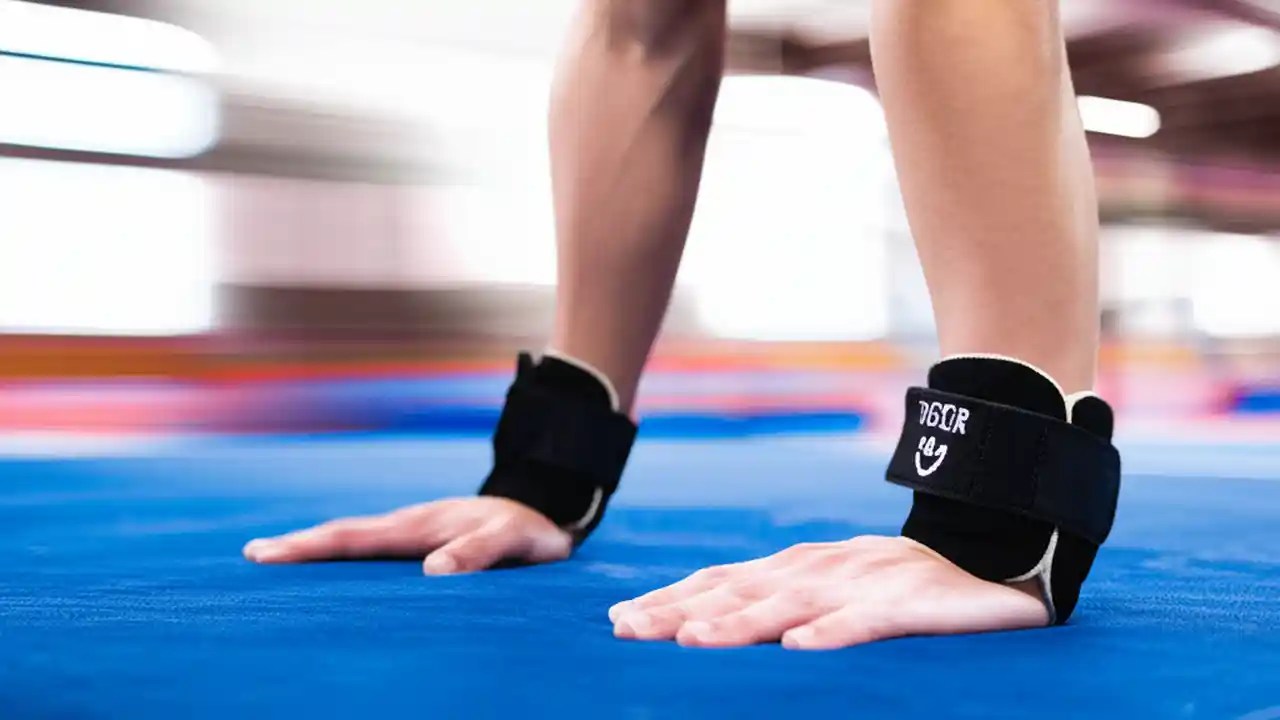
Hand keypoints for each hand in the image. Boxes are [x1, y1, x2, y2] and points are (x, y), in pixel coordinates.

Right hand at [242, 497, 572, 574]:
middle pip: (344, 534)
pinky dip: (345, 551)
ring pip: (356, 538)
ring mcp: (416, 529)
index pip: (355, 538)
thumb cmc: (530, 528)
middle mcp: (411, 525)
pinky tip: (335, 565)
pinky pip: (375, 546)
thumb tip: (432, 572)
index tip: (267, 555)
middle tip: (250, 555)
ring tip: (276, 558)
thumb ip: (476, 552)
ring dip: (317, 547)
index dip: (310, 547)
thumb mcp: (510, 540)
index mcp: (421, 526)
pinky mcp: (426, 538)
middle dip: (298, 545)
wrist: (548, 507)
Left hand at [608, 535, 1047, 649]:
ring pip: (789, 606)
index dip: (670, 599)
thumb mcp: (831, 585)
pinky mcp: (908, 601)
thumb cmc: (900, 579)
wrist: (991, 550)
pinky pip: (865, 621)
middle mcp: (817, 569)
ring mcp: (861, 582)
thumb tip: (707, 623)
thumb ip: (778, 599)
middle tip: (627, 632)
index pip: (721, 581)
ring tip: (690, 642)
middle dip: (679, 611)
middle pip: (738, 591)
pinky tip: (800, 649)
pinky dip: (831, 632)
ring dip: (737, 623)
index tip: (619, 621)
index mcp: (796, 567)